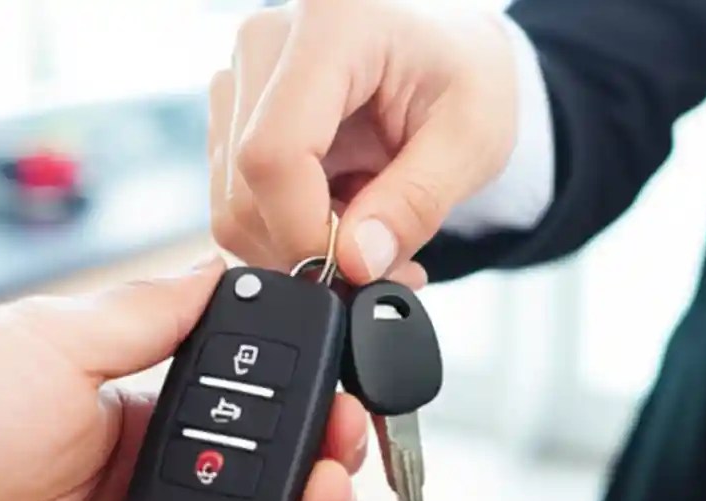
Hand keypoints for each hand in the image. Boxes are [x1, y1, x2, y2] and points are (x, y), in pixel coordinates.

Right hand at [209, 0, 518, 284]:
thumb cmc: (468, 78)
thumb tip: (356, 265)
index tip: (358, 268)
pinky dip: (289, 230)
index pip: (275, 153)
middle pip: (245, 185)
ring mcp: (241, 77)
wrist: (453, 54)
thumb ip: (415, 204)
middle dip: (308, 247)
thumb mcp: (472, 141)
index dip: (305, 231)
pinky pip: (239, 201)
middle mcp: (267, 42)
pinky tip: (344, 213)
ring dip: (300, 242)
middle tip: (382, 259)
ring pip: (234, 204)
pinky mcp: (233, 113)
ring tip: (370, 228)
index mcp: (332, 27)